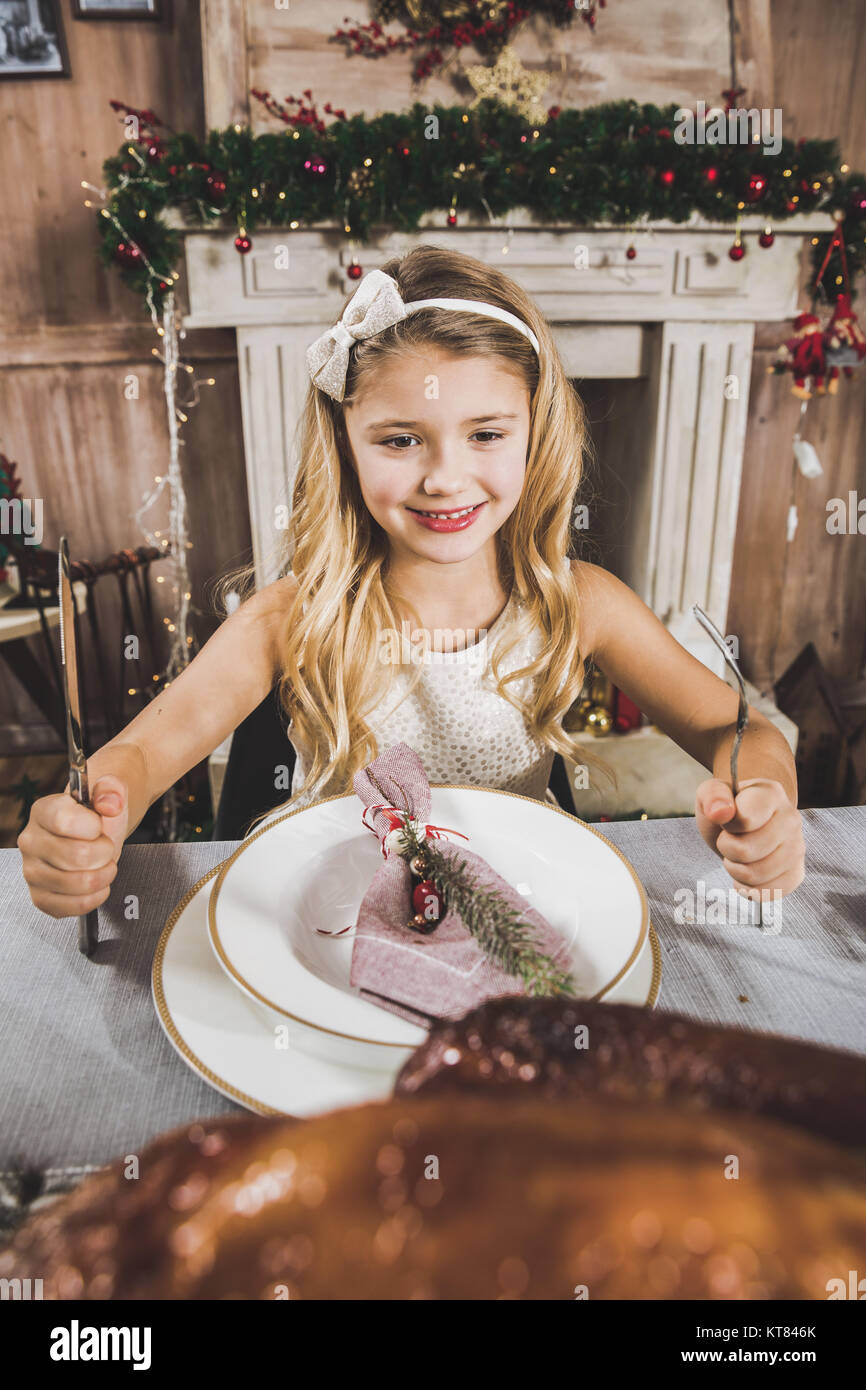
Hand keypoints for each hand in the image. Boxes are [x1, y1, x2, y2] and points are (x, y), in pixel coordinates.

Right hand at [18, 776, 129, 919]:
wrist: (93, 835)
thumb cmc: (97, 816)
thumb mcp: (109, 794)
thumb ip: (111, 790)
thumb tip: (110, 803)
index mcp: (43, 811)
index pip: (65, 821)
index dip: (93, 826)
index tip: (98, 825)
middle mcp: (31, 841)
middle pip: (77, 856)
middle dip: (104, 852)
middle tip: (105, 847)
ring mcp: (32, 871)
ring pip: (77, 883)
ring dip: (103, 875)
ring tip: (103, 865)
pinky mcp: (41, 897)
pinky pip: (72, 906)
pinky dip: (94, 897)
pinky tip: (97, 885)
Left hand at [694, 777, 804, 898]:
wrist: (741, 827)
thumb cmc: (726, 810)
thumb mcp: (710, 795)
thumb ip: (712, 796)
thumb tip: (720, 812)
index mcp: (771, 794)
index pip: (745, 820)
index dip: (727, 827)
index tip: (727, 822)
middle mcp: (791, 819)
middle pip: (747, 852)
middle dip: (727, 850)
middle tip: (729, 841)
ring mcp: (797, 847)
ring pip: (757, 875)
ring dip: (737, 870)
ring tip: (738, 856)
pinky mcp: (797, 872)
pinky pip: (769, 892)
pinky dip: (750, 888)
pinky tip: (748, 872)